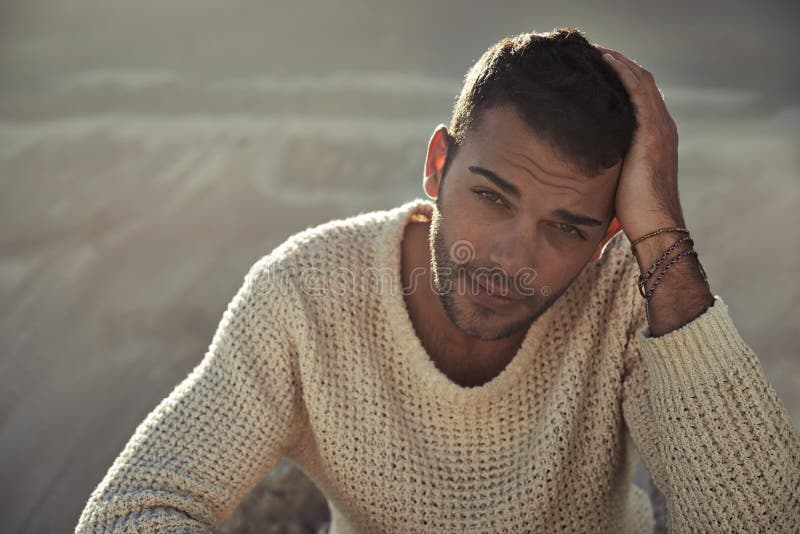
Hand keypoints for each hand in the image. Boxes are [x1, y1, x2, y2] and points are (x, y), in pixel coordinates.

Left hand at [595, 44, 685, 241]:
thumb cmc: (635, 212)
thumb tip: (584, 163)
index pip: (641, 95)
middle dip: (619, 64)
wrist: (655, 225)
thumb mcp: (622, 179)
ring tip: (595, 50)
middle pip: (642, 81)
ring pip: (640, 81)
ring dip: (618, 62)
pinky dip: (622, 74)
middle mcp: (662, 127)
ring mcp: (659, 129)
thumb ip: (612, 163)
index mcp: (658, 136)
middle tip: (592, 53)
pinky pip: (637, 93)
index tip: (598, 68)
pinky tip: (605, 63)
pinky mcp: (650, 135)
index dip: (622, 77)